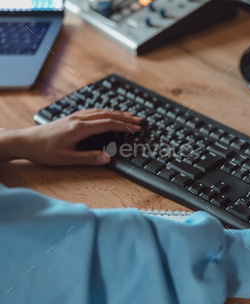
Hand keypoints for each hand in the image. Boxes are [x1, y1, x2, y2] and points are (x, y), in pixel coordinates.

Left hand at [0, 109, 141, 165]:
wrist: (24, 141)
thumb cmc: (43, 151)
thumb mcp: (67, 159)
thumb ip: (88, 158)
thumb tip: (107, 158)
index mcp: (80, 128)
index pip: (108, 124)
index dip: (124, 126)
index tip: (137, 128)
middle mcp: (78, 120)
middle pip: (107, 115)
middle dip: (125, 118)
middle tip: (139, 120)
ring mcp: (74, 117)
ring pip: (99, 111)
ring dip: (116, 113)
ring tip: (128, 115)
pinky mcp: (70, 118)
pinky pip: (91, 111)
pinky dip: (104, 111)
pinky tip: (106, 113)